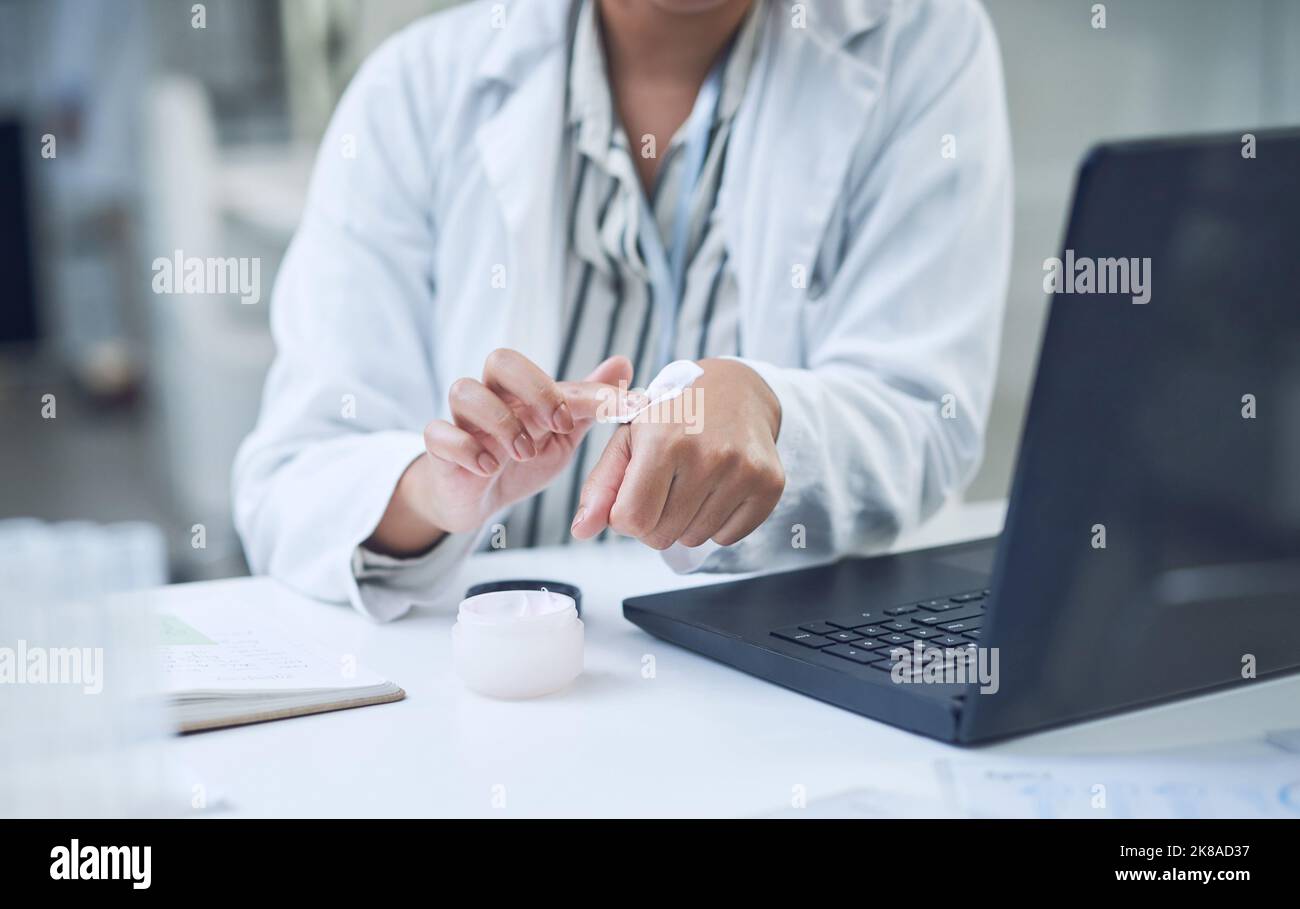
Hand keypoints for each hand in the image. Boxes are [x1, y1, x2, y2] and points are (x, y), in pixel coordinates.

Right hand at [367, 351, 631, 555]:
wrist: (476, 499)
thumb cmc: (519, 459)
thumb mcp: (561, 433)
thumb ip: (588, 402)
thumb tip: (623, 362)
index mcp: (522, 392)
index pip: (552, 373)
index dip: (591, 391)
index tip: (625, 410)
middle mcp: (491, 397)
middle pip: (501, 359)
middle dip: (534, 388)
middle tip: (557, 424)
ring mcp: (461, 421)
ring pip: (464, 390)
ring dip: (501, 421)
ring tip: (523, 453)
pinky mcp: (439, 449)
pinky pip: (437, 433)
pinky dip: (465, 448)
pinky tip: (488, 468)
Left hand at [570, 358, 783, 549]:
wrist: (738, 390)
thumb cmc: (675, 414)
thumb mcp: (629, 438)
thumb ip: (602, 485)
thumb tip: (581, 530)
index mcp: (664, 440)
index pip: (631, 520)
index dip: (626, 515)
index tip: (635, 493)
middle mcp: (706, 456)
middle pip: (661, 536)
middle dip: (655, 521)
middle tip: (665, 487)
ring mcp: (742, 471)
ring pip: (694, 540)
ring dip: (686, 521)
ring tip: (692, 483)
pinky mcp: (769, 484)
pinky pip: (728, 537)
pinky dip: (717, 522)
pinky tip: (717, 488)